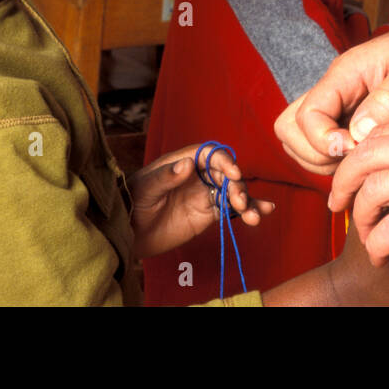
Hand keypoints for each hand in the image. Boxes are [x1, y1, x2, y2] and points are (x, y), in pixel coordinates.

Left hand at [127, 144, 274, 259]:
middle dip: (237, 186)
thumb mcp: (145, 189)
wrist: (126, 232)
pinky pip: (230, 210)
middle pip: (226, 174)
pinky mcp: (207, 214)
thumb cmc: (130, 203)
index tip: (233, 173)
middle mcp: (197, 175)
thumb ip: (165, 177)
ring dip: (247, 200)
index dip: (224, 161)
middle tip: (239, 202)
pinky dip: (248, 210)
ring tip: (255, 215)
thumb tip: (188, 164)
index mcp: (183, 161)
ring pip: (232, 192)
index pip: (210, 155)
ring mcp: (204, 194)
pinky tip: (262, 213)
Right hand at [274, 4, 388, 173]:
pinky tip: (371, 163)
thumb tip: (358, 132)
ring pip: (303, 142)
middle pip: (291, 130)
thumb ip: (388, 100)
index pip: (305, 115)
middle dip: (314, 155)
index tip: (355, 148)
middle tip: (354, 160)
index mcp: (344, 75)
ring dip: (324, 162)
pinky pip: (329, 149)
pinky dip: (340, 163)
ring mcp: (343, 110)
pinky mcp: (356, 125)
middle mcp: (336, 93)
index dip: (322, 140)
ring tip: (363, 163)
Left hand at [330, 112, 388, 263]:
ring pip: (375, 189)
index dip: (358, 154)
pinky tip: (381, 254)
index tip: (351, 175)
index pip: (382, 131)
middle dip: (345, 181)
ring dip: (360, 216)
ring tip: (365, 235)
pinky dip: (379, 242)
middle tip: (337, 203)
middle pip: (367, 155)